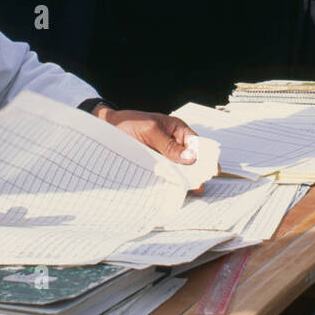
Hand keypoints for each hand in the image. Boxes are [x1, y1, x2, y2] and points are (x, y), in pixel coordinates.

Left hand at [93, 105, 212, 191]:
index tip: (208, 171)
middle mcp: (174, 143)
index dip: (204, 157)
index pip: (196, 144)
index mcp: (177, 129)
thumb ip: (169, 145)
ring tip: (185, 191)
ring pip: (178, 169)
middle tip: (197, 187)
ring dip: (181, 179)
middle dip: (194, 172)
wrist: (106, 128)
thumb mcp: (150, 131)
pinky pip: (165, 174)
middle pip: (190, 160)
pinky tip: (170, 190)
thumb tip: (191, 157)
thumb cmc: (129, 123)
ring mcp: (164, 155)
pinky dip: (168, 181)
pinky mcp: (154, 164)